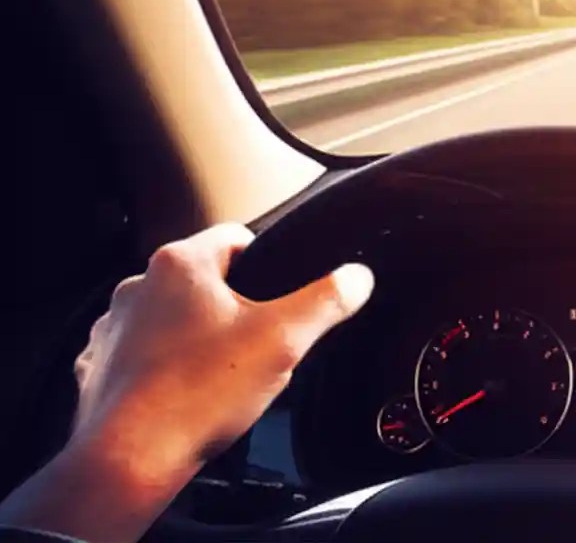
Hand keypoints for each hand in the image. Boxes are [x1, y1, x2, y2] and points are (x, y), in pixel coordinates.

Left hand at [0, 223, 373, 542]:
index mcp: (181, 265)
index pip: (236, 237)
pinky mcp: (100, 364)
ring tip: (222, 375)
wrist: (131, 458)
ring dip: (197, 337)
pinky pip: (145, 354)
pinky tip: (188, 394)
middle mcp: (139, 287)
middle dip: (235, 308)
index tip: (280, 293)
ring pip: (174, 318)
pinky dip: (166, 368)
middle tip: (258, 344)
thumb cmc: (197, 395)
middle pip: (206, 281)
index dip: (268, 262)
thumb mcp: (284, 341)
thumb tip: (356, 278)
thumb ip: (327, 301)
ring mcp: (114, 326)